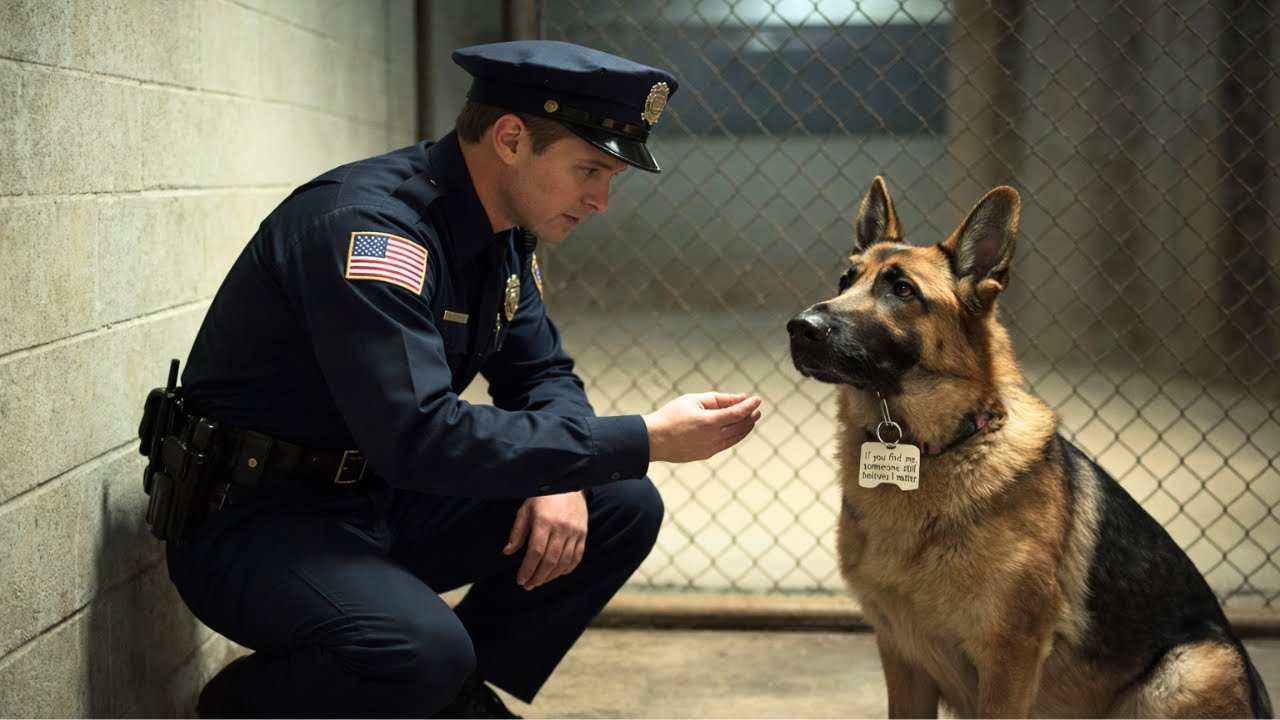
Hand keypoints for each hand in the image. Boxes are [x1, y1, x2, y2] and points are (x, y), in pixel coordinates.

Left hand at [503, 491, 587, 589]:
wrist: (569, 482)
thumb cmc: (543, 496)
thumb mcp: (525, 509)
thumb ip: (517, 532)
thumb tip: (507, 552)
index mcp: (544, 521)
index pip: (536, 552)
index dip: (528, 569)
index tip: (520, 580)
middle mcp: (561, 528)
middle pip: (550, 561)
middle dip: (538, 577)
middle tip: (528, 585)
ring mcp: (575, 532)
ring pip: (564, 562)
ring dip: (551, 576)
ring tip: (539, 581)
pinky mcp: (583, 533)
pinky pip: (577, 557)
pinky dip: (566, 569)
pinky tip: (556, 573)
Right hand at [642, 392, 762, 462]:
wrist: (653, 439)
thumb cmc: (671, 416)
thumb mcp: (693, 400)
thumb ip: (718, 399)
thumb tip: (740, 398)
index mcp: (709, 422)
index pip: (737, 413)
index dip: (749, 405)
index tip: (757, 399)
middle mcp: (713, 437)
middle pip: (739, 426)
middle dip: (750, 416)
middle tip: (756, 409)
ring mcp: (710, 448)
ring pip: (735, 438)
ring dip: (745, 427)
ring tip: (751, 418)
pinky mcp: (706, 454)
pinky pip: (726, 444)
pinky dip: (735, 436)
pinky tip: (736, 429)